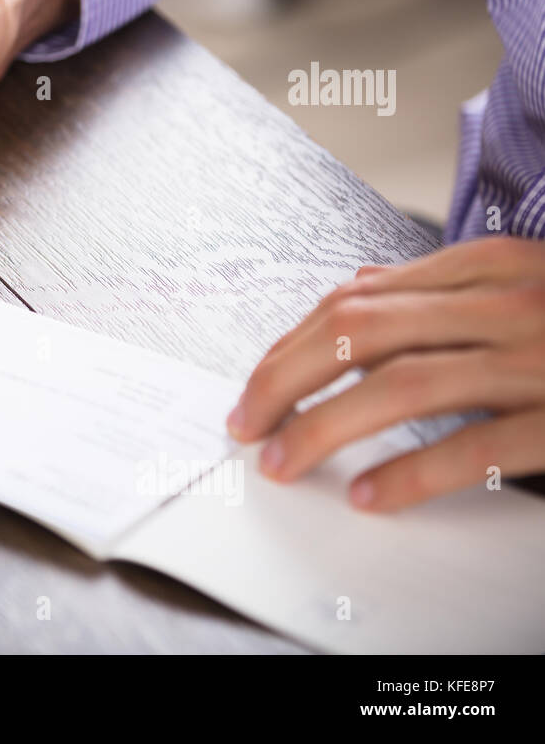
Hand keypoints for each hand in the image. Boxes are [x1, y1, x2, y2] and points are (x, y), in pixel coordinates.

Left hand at [229, 236, 544, 509]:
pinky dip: (411, 472)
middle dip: (284, 381)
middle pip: (359, 332)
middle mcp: (505, 303)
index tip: (254, 388)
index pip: (355, 301)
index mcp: (488, 266)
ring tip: (280, 462)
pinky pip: (473, 446)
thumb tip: (361, 290)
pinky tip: (367, 494)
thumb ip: (446, 289)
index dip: (289, 347)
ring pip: (401, 385)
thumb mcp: (522, 285)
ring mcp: (536, 358)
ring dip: (323, 427)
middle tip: (245, 424)